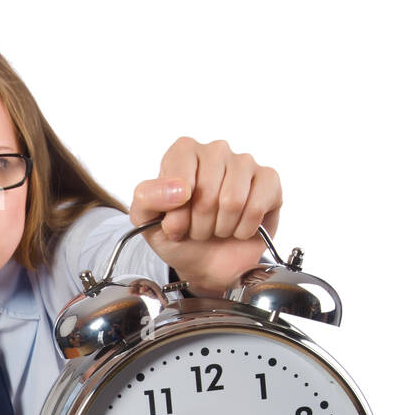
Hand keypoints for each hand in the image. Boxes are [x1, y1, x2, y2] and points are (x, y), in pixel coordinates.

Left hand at [129, 137, 282, 295]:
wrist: (204, 263)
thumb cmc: (179, 235)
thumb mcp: (146, 220)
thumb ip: (148, 197)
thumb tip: (179, 189)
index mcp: (183, 152)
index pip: (180, 174)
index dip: (178, 209)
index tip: (176, 222)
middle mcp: (215, 151)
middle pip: (208, 192)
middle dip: (200, 223)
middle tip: (198, 228)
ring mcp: (244, 163)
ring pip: (233, 200)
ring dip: (221, 227)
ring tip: (217, 227)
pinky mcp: (269, 180)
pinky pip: (256, 207)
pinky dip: (244, 229)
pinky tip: (238, 228)